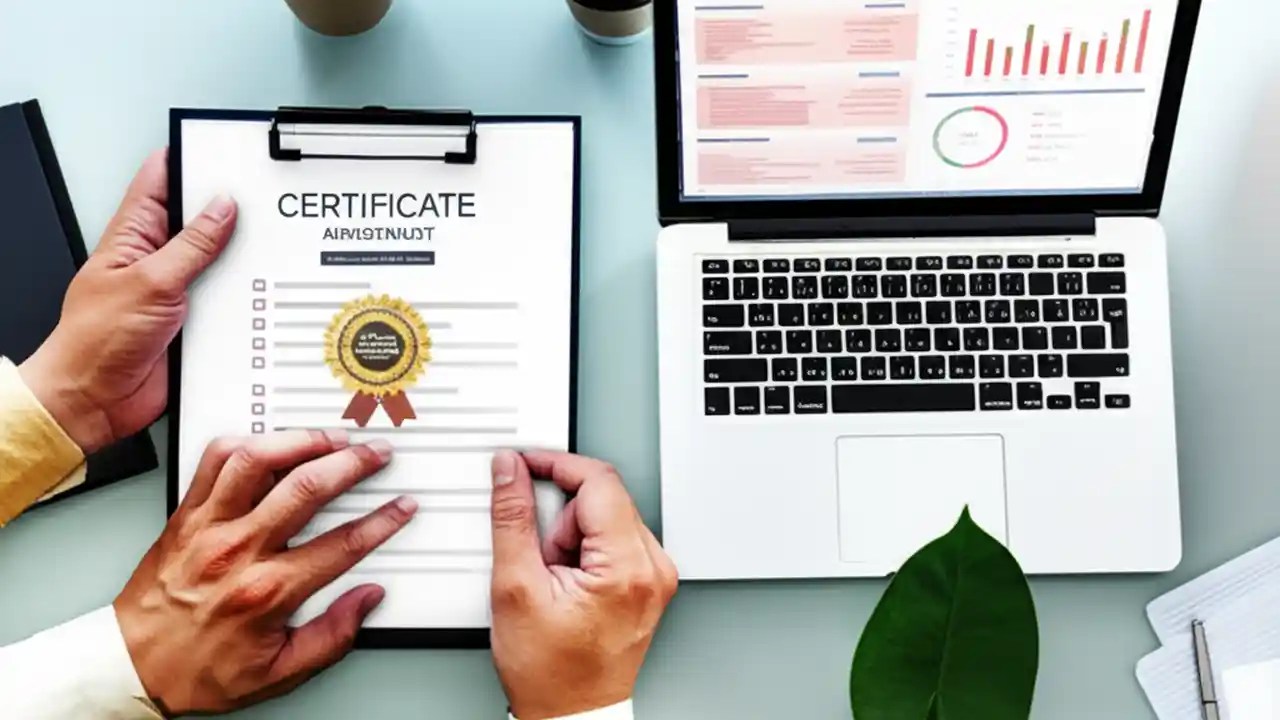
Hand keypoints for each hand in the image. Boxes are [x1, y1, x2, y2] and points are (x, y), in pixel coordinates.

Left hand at [19, 149, 236, 452]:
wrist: (95, 401)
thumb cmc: (95, 342)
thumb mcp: (150, 282)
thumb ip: (192, 245)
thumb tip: (221, 208)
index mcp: (133, 236)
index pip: (161, 180)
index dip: (190, 160)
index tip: (224, 151)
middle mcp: (156, 259)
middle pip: (199, 220)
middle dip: (229, 210)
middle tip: (261, 201)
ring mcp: (177, 290)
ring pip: (219, 261)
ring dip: (239, 259)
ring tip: (263, 247)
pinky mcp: (195, 320)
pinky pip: (227, 300)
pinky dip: (244, 296)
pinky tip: (258, 291)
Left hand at [114, 430, 416, 714]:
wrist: (132, 662)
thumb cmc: (199, 669)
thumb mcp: (278, 673)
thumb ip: (331, 637)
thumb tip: (367, 599)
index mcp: (267, 592)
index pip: (342, 544)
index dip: (382, 521)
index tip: (400, 507)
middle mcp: (238, 551)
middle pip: (307, 488)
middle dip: (353, 464)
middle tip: (376, 454)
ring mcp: (209, 526)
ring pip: (258, 460)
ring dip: (302, 441)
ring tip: (331, 436)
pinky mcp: (186, 513)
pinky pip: (214, 461)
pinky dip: (246, 441)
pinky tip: (272, 441)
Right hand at [488, 450, 677, 719]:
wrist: (571, 714)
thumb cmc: (549, 673)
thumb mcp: (515, 589)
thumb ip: (512, 519)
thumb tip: (510, 471)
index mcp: (628, 567)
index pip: (599, 481)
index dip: (556, 464)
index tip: (525, 464)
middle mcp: (654, 567)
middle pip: (604, 498)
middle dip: (560, 518)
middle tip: (539, 558)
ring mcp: (656, 575)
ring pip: (607, 517)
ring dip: (572, 536)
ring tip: (554, 579)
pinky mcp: (649, 582)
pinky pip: (615, 539)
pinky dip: (586, 550)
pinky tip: (569, 582)